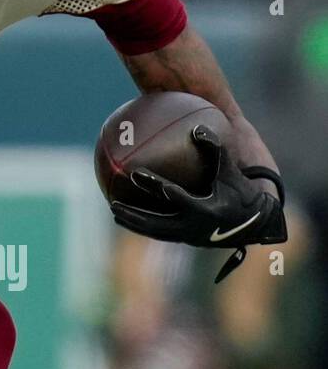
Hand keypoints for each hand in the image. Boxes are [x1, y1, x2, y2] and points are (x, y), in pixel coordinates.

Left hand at [110, 125, 286, 280]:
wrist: (255, 222)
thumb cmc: (241, 192)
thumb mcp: (229, 171)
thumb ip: (214, 150)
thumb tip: (197, 127)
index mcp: (206, 210)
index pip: (175, 196)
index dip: (154, 185)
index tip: (135, 173)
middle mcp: (195, 228)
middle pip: (157, 223)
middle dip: (134, 215)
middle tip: (113, 204)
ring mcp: (190, 237)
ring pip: (156, 232)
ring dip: (134, 223)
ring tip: (114, 212)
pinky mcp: (188, 241)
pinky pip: (161, 234)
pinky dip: (144, 226)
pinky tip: (128, 217)